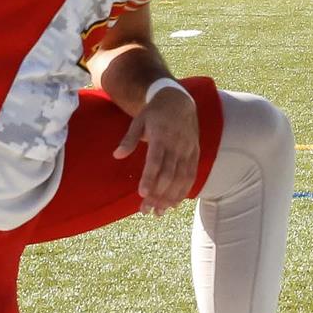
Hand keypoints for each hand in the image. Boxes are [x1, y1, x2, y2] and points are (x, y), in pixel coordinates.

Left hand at [114, 85, 198, 214]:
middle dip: (158, 194)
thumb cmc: (154, 113)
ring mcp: (188, 149)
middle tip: (146, 210)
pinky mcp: (195, 153)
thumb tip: (116, 155)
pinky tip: (175, 204)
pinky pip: (191, 175)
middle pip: (169, 174)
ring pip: (182, 178)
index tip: (142, 194)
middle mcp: (177, 144)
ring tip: (159, 212)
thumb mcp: (138, 121)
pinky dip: (184, 191)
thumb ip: (129, 139)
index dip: (150, 178)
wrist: (179, 101)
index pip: (156, 161)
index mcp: (162, 135)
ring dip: (171, 197)